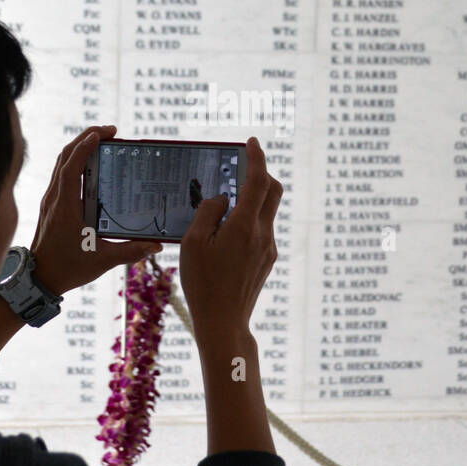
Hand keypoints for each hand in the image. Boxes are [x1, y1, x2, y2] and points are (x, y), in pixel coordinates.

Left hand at [29, 125, 162, 295]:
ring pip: (62, 162)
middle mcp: (55, 198)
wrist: (40, 279)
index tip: (104, 134)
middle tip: (111, 131)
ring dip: (80, 147)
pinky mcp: (53, 204)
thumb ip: (131, 251)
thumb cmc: (68, 268)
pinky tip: (94, 164)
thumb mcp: (102, 260)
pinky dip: (77, 161)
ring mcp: (52, 199)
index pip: (71, 167)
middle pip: (65, 156)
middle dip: (86, 138)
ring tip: (104, 140)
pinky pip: (63, 173)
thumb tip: (157, 245)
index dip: (85, 147)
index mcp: (65, 207)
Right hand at [179, 137, 281, 346]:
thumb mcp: (193, 243)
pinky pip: (262, 229)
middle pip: (273, 191)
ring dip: (253, 198)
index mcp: (244, 226)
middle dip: (261, 172)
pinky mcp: (267, 260)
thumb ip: (208, 213)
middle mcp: (263, 234)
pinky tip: (228, 230)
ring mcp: (268, 248)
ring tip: (227, 202)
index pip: (259, 181)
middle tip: (242, 165)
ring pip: (268, 211)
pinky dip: (250, 219)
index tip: (252, 142)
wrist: (224, 322)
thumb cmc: (203, 284)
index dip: (257, 157)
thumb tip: (222, 199)